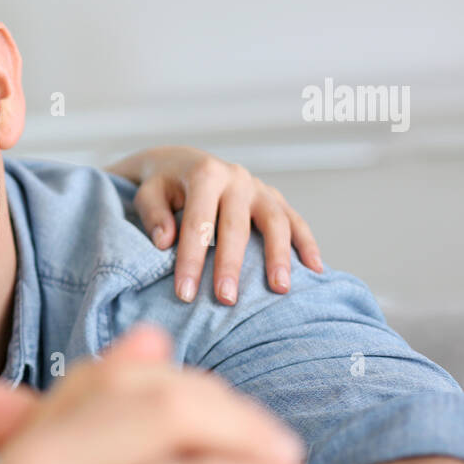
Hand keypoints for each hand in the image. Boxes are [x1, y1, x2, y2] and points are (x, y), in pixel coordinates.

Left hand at [107, 147, 324, 304]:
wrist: (183, 163)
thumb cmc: (163, 186)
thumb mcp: (147, 193)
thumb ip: (153, 215)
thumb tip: (165, 241)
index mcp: (204, 175)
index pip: (197, 223)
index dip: (190, 260)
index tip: (185, 293)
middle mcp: (236, 178)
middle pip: (236, 226)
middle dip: (230, 265)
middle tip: (226, 299)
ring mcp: (259, 188)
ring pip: (275, 221)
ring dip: (278, 256)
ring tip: (279, 289)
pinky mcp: (274, 197)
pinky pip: (295, 220)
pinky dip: (307, 243)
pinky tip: (316, 270)